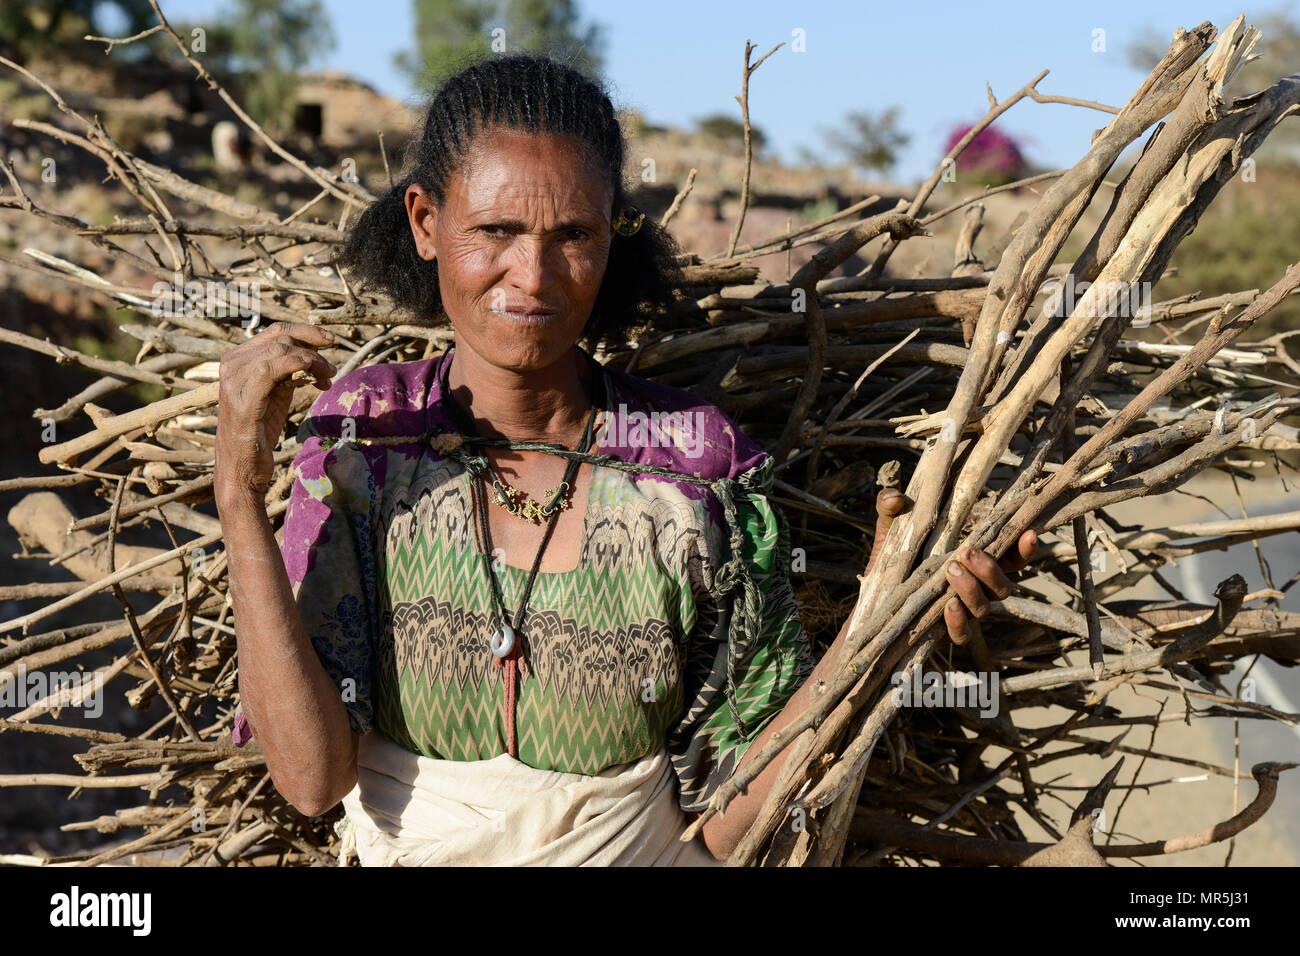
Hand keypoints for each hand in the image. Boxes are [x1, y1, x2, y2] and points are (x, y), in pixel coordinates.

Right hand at [214, 321, 335, 505]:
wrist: (242, 466)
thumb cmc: (260, 430)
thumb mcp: (275, 392)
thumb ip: (287, 370)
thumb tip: (313, 353)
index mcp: (236, 359)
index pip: (276, 332)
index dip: (307, 332)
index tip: (330, 341)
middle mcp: (232, 364)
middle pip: (281, 337)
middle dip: (314, 346)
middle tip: (331, 367)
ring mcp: (235, 380)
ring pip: (281, 350)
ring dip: (313, 360)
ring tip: (327, 377)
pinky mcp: (244, 398)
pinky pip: (273, 369)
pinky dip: (300, 367)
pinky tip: (317, 380)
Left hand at [867, 488, 1037, 645]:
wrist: (870, 596)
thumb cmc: (891, 556)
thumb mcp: (891, 527)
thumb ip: (891, 508)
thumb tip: (895, 498)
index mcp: (974, 562)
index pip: (1011, 558)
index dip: (1024, 549)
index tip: (1028, 534)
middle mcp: (975, 588)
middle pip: (1003, 585)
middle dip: (990, 568)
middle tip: (965, 552)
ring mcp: (962, 610)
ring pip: (985, 607)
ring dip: (972, 589)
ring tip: (951, 570)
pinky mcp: (944, 631)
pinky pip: (962, 634)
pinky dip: (959, 622)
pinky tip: (948, 606)